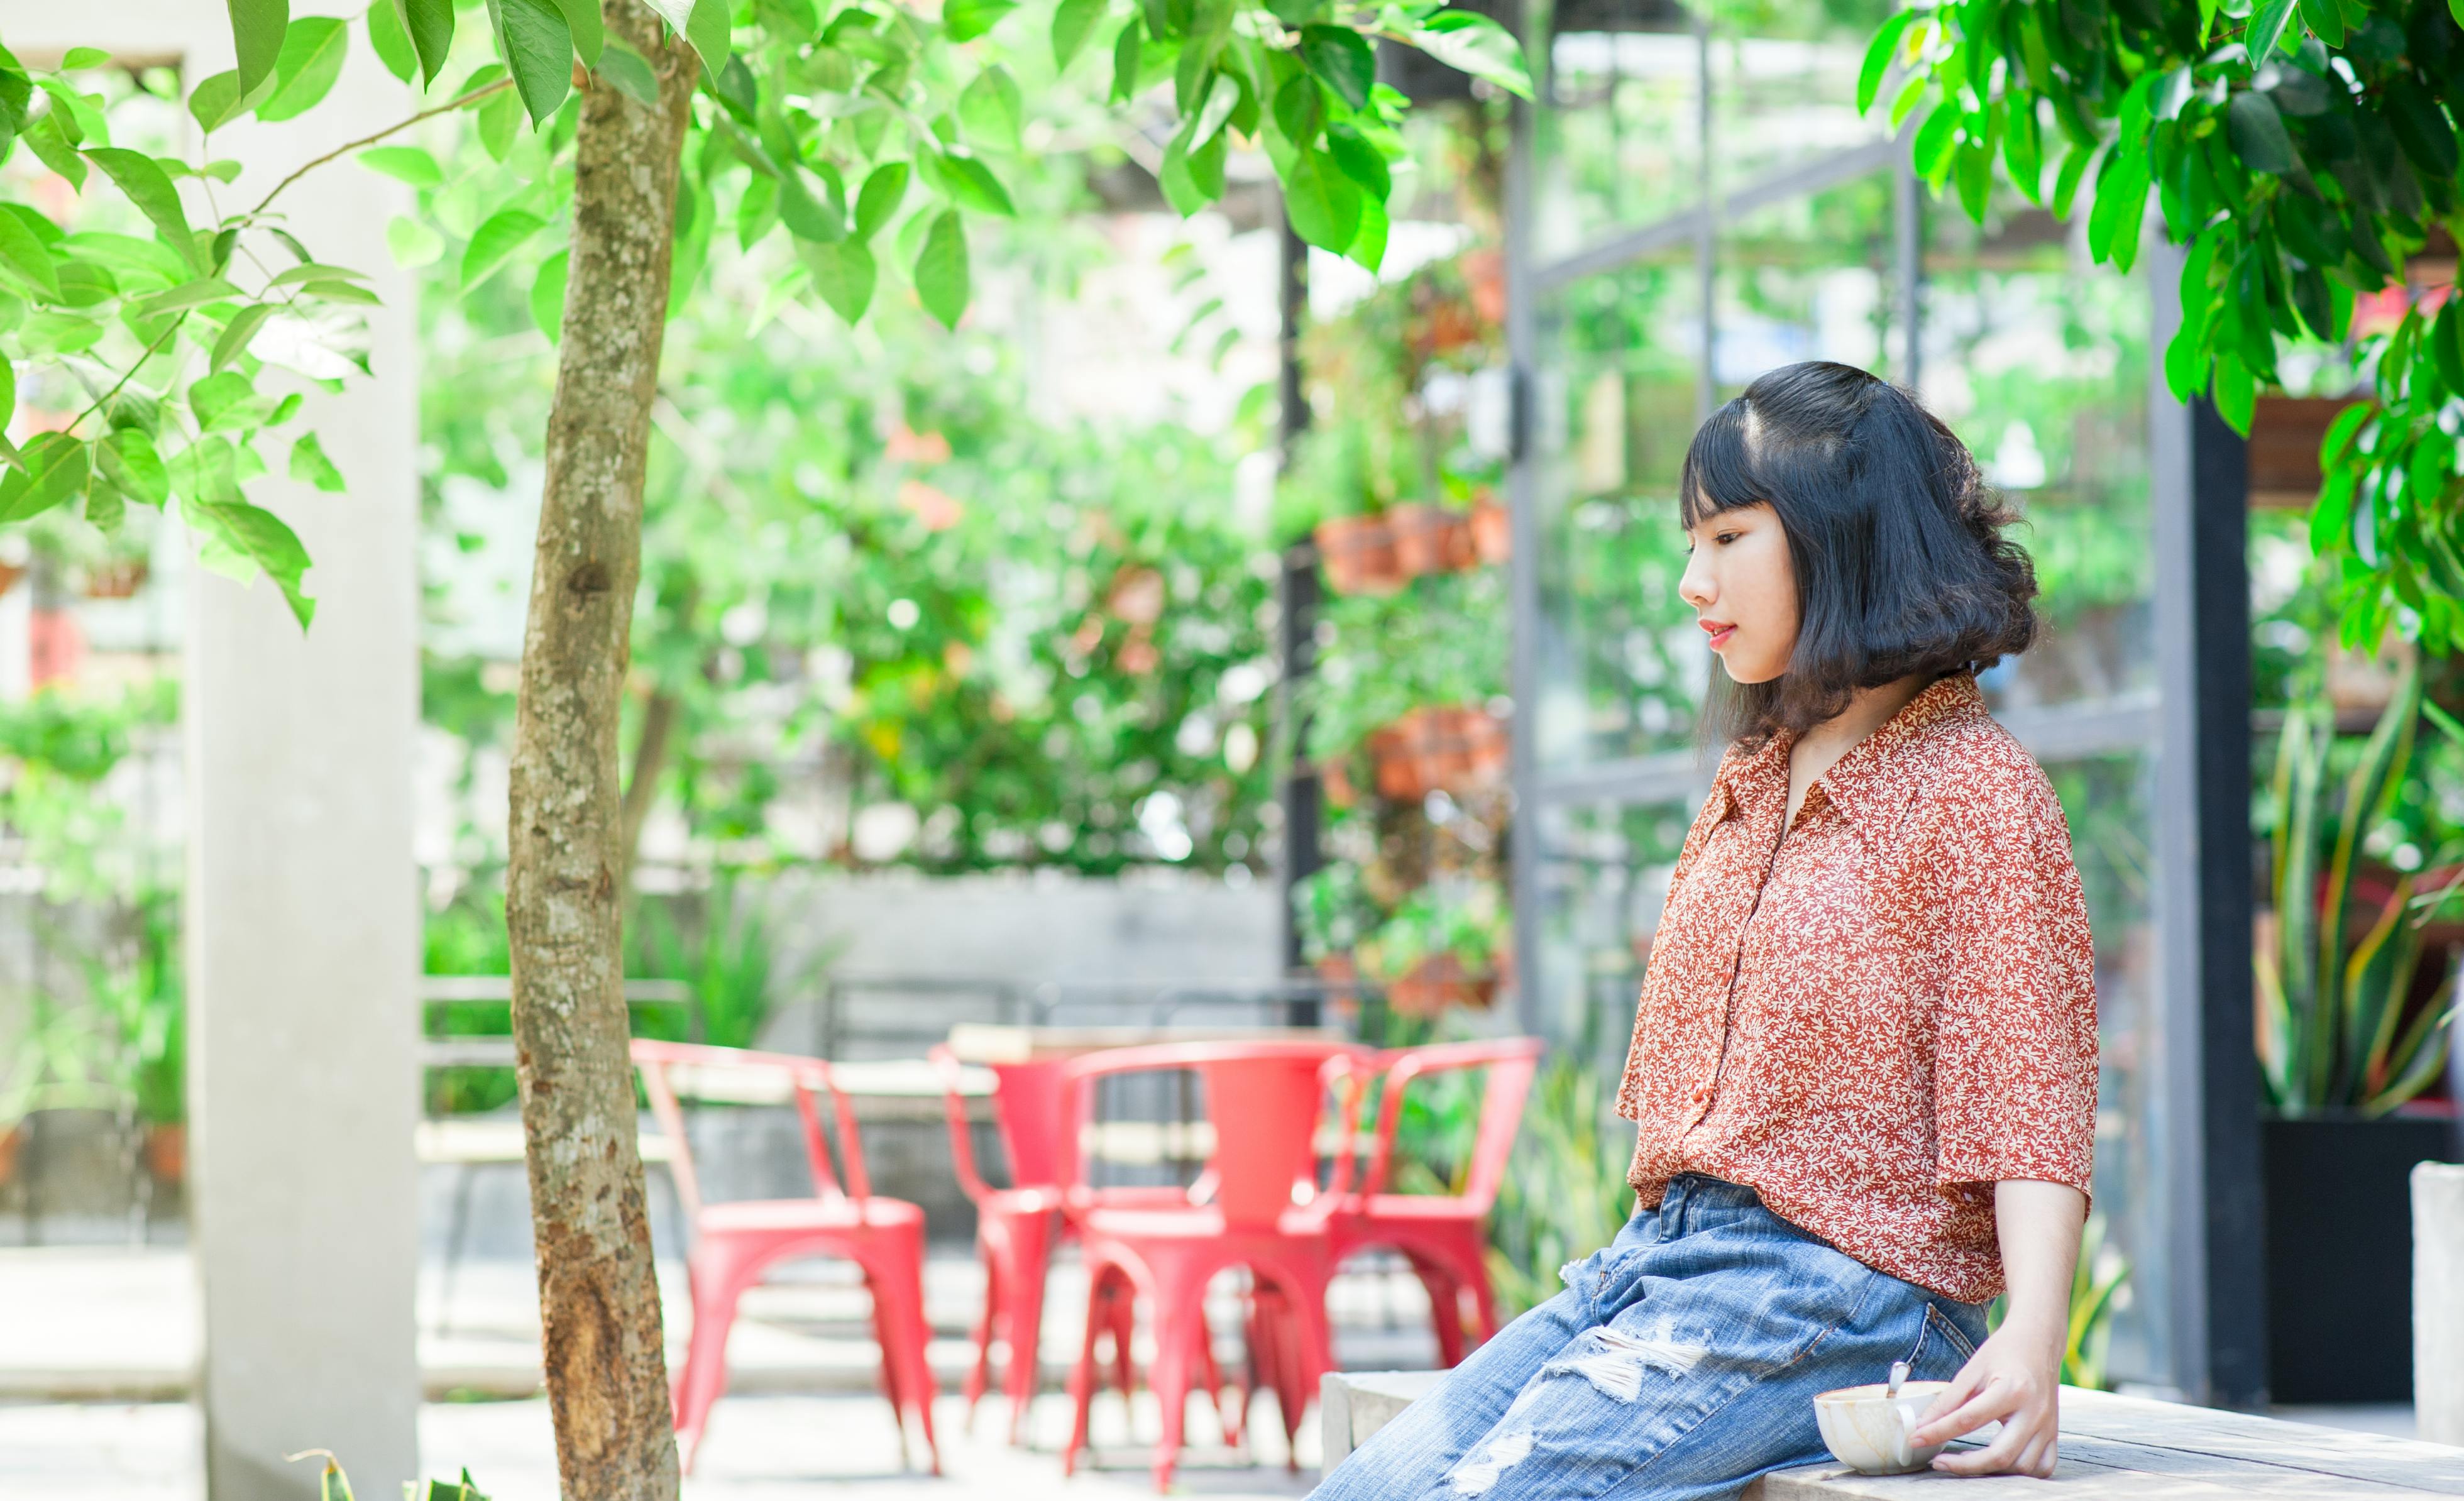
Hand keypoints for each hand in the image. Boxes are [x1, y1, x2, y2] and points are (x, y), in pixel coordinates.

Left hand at [1907, 1312, 2062, 1477]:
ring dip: (1991, 1470)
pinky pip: (2043, 1467)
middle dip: (1965, 1465)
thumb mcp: (1972, 1370)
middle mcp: (2034, 1413)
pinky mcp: (2053, 1433)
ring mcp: (2048, 1426)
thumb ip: (1948, 1401)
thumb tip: (1922, 1426)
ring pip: (2022, 1467)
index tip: (1916, 1439)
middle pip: (2000, 1455)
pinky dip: (2021, 1472)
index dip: (1938, 1432)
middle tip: (1939, 1462)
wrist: (2038, 1342)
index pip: (1968, 1420)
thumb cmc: (2004, 1352)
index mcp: (2012, 1390)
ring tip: (1966, 1461)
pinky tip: (1999, 1464)